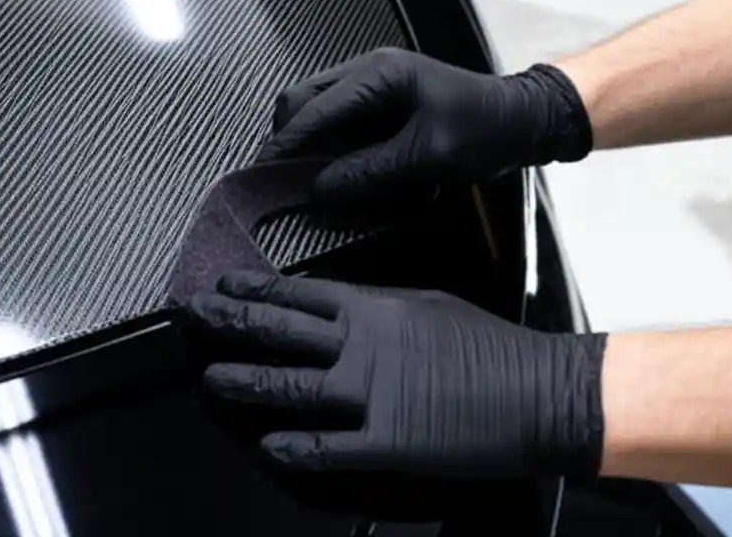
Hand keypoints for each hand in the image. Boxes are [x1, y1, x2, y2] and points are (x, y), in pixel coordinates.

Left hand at [180, 271, 606, 478]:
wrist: (541, 391)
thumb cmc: (492, 348)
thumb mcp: (429, 306)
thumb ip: (377, 307)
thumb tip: (341, 306)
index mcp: (375, 308)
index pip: (296, 293)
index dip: (251, 289)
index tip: (220, 285)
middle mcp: (364, 345)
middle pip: (278, 330)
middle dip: (227, 322)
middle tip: (190, 316)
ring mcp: (371, 394)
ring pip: (288, 386)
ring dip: (242, 381)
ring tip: (209, 379)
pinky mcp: (387, 441)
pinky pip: (326, 446)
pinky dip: (291, 446)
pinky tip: (265, 445)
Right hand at [259, 48, 591, 202]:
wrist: (524, 119)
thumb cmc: (483, 131)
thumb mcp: (428, 156)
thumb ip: (370, 171)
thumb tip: (319, 190)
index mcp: (379, 74)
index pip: (313, 107)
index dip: (286, 143)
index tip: (264, 172)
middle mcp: (369, 70)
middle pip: (303, 98)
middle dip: (288, 137)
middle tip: (281, 177)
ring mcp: (373, 82)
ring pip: (316, 107)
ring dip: (306, 140)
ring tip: (303, 176)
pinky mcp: (380, 100)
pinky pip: (338, 118)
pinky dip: (327, 142)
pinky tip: (333, 167)